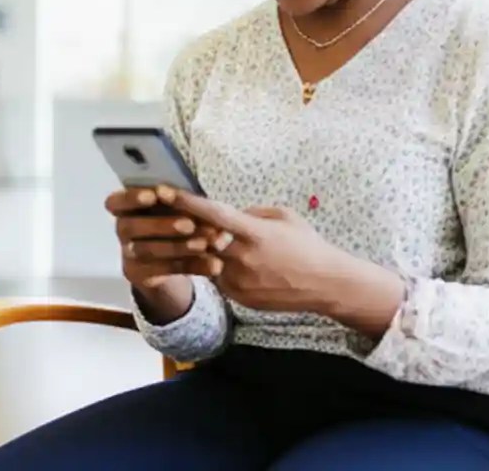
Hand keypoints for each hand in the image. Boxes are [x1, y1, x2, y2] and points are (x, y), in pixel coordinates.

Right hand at [106, 188, 223, 291]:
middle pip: (131, 227)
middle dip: (161, 225)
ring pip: (150, 250)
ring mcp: (129, 255)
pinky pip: (168, 270)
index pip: (115, 202)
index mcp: (125, 207)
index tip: (154, 194)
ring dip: (179, 247)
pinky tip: (213, 264)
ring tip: (204, 244)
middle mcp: (122, 230)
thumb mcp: (171, 208)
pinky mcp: (143, 275)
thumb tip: (188, 196)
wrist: (167, 259)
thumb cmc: (170, 219)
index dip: (131, 198)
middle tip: (189, 225)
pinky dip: (193, 266)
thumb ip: (175, 201)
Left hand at [157, 186, 339, 311]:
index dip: (185, 201)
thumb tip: (228, 213)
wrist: (325, 285)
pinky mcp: (238, 297)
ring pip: (204, 260)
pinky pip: (217, 278)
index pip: (212, 214)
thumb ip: (251, 212)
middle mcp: (242, 258)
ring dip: (197, 248)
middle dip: (182, 226)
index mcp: (254, 233)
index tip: (163, 191)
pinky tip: (221, 260)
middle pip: (199, 239)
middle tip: (167, 213)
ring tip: (192, 237)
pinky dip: (215, 267)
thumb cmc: (307, 245)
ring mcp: (238, 281)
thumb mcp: (284, 217)